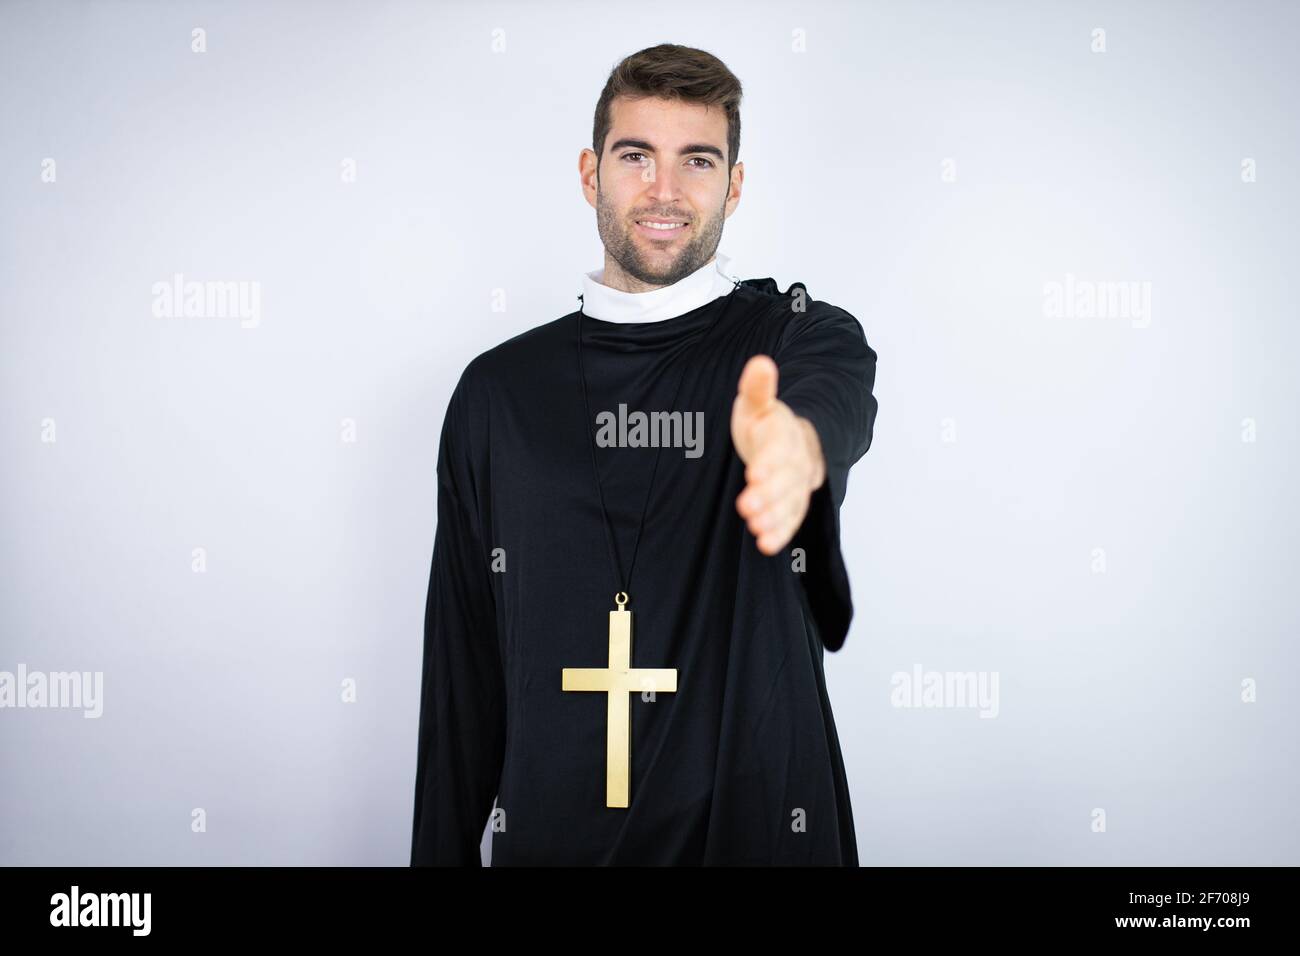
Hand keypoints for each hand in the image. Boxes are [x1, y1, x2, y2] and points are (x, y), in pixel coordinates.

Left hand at [731, 354, 825, 555]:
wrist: (790, 441)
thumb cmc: (765, 422)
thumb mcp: (757, 403)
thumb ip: (758, 388)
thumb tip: (760, 362)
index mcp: (785, 434)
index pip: (779, 449)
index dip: (769, 462)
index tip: (753, 474)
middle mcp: (796, 461)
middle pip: (786, 479)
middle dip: (768, 494)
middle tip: (746, 507)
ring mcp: (797, 485)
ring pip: (791, 502)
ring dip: (774, 516)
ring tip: (755, 528)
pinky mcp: (793, 504)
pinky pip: (791, 520)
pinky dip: (781, 532)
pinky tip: (766, 544)